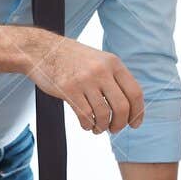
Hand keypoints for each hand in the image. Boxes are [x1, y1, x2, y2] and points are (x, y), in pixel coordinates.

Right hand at [25, 33, 145, 134]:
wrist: (43, 50)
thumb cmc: (72, 59)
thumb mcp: (99, 60)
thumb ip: (114, 78)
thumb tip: (130, 107)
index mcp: (113, 63)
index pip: (135, 92)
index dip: (137, 112)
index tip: (134, 124)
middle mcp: (102, 71)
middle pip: (122, 107)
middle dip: (120, 124)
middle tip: (114, 129)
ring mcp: (85, 80)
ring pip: (103, 114)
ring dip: (103, 127)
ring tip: (98, 128)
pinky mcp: (69, 90)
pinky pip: (85, 116)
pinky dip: (88, 125)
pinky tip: (86, 125)